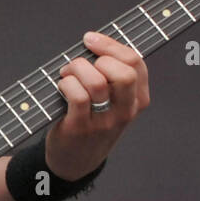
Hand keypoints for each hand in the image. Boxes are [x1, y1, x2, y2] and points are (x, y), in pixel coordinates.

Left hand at [44, 31, 149, 180]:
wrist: (76, 161)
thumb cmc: (92, 121)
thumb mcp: (114, 102)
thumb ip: (112, 75)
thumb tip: (93, 42)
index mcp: (138, 100)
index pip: (135, 63)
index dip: (111, 44)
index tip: (91, 39)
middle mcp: (125, 111)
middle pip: (125, 73)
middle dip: (99, 57)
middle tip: (83, 62)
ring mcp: (104, 122)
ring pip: (97, 82)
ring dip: (77, 69)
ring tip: (67, 73)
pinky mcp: (81, 128)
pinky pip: (77, 97)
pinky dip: (66, 84)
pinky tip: (61, 86)